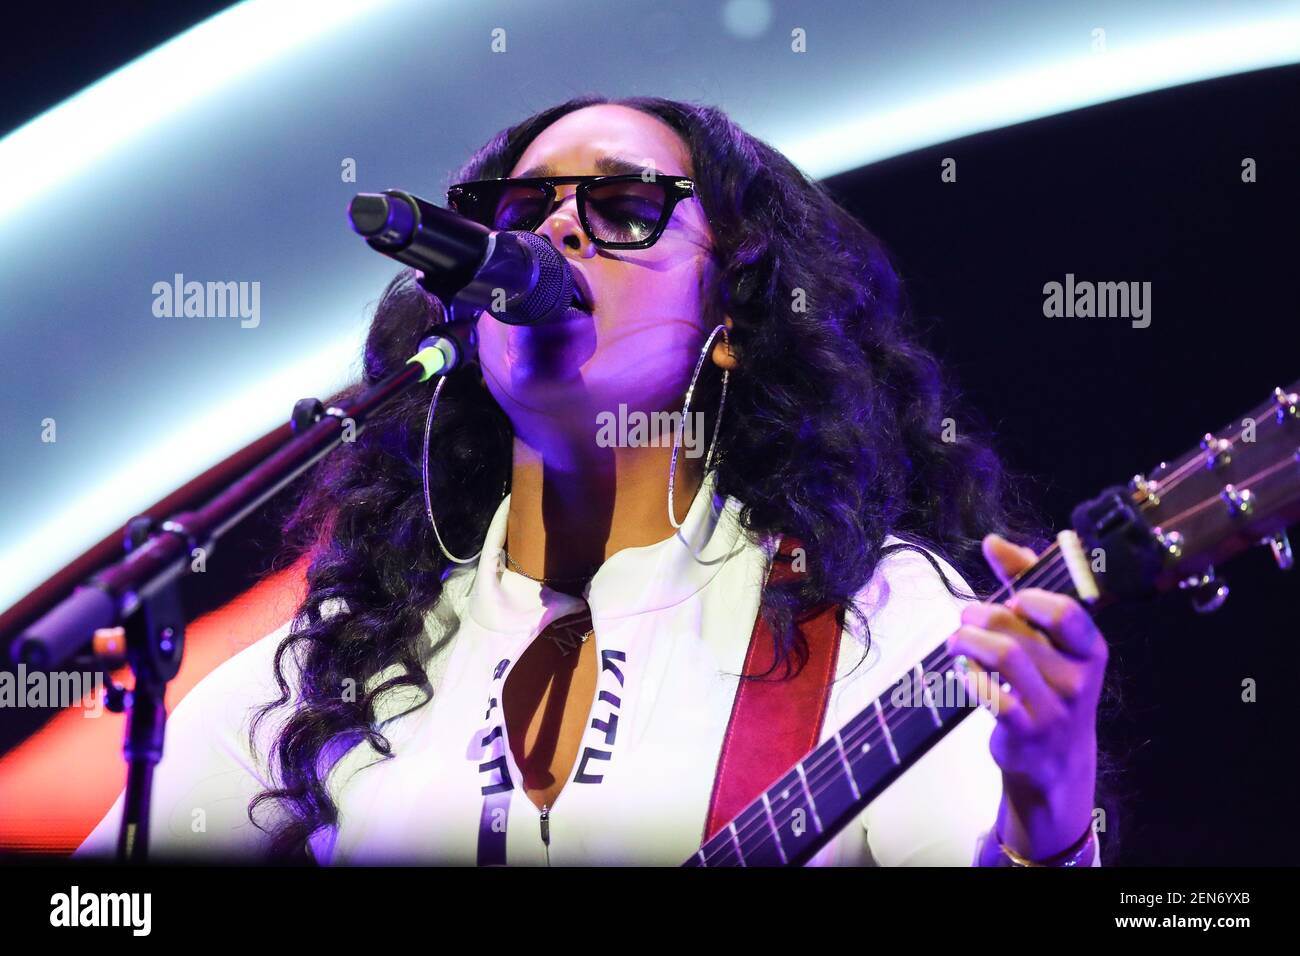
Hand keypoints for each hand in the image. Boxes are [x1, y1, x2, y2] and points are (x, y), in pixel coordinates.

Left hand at [946, 533, 1107, 861]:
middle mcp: (1077, 678)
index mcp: (1088, 648)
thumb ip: (1023, 583)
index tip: (1010, 598)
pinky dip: (969, 679)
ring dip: (968, 642)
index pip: (1067, 612)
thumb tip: (995, 542)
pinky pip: (993, 696)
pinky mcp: (1026, 731)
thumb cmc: (1048, 683)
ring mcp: (1053, 707)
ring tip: (956, 641)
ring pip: (1004, 657)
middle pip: (1019, 630)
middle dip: (982, 616)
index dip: (1030, 598)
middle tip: (967, 618)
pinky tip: (964, 674)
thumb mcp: (1047, 636)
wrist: (1055, 758)